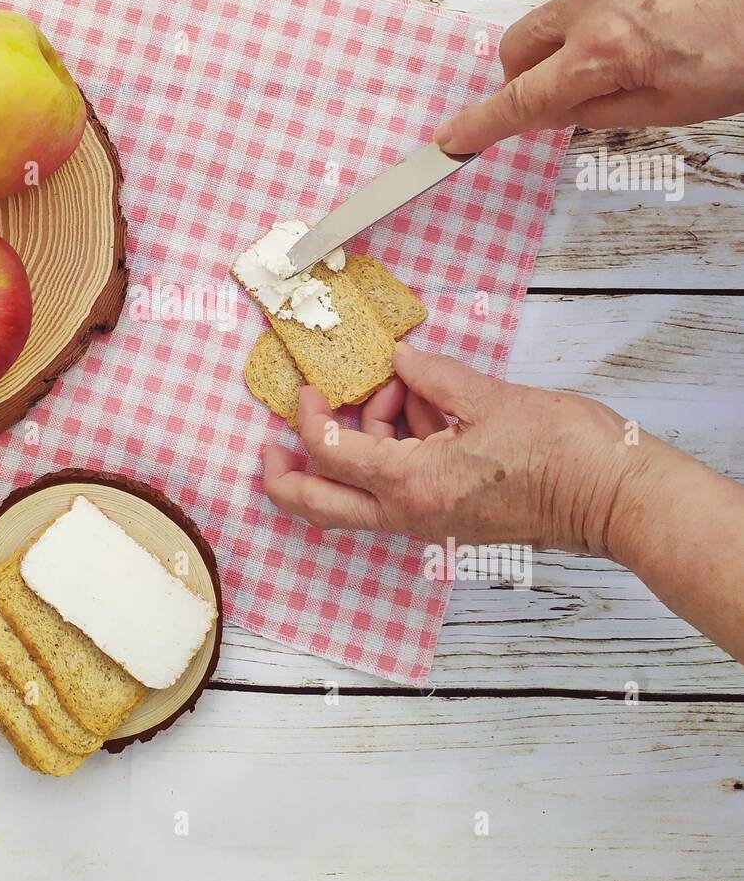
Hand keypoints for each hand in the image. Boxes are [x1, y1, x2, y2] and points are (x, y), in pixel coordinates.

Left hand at [263, 341, 654, 554]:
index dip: (308, 416)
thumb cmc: (561, 452)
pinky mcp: (447, 517)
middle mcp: (410, 513)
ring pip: (359, 494)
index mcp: (411, 483)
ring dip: (362, 443)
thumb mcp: (488, 397)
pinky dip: (395, 451)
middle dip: (283, 478)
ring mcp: (428, 521)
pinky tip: (425, 409)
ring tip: (404, 389)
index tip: (309, 388)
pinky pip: (397, 489)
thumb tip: (399, 359)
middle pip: (319, 507)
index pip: (329, 453)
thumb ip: (433, 376)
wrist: (612, 497)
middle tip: (268, 445)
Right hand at [433, 0, 743, 153]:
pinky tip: (637, 31)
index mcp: (603, 51)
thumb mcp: (673, 106)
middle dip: (521, 80)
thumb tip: (555, 112)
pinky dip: (589, 22)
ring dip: (559, 50)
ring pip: (549, 21)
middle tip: (557, 102)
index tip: (451, 139)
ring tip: (619, 63)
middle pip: (516, 48)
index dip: (483, 124)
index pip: (523, 99)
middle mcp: (593, 4)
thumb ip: (599, 111)